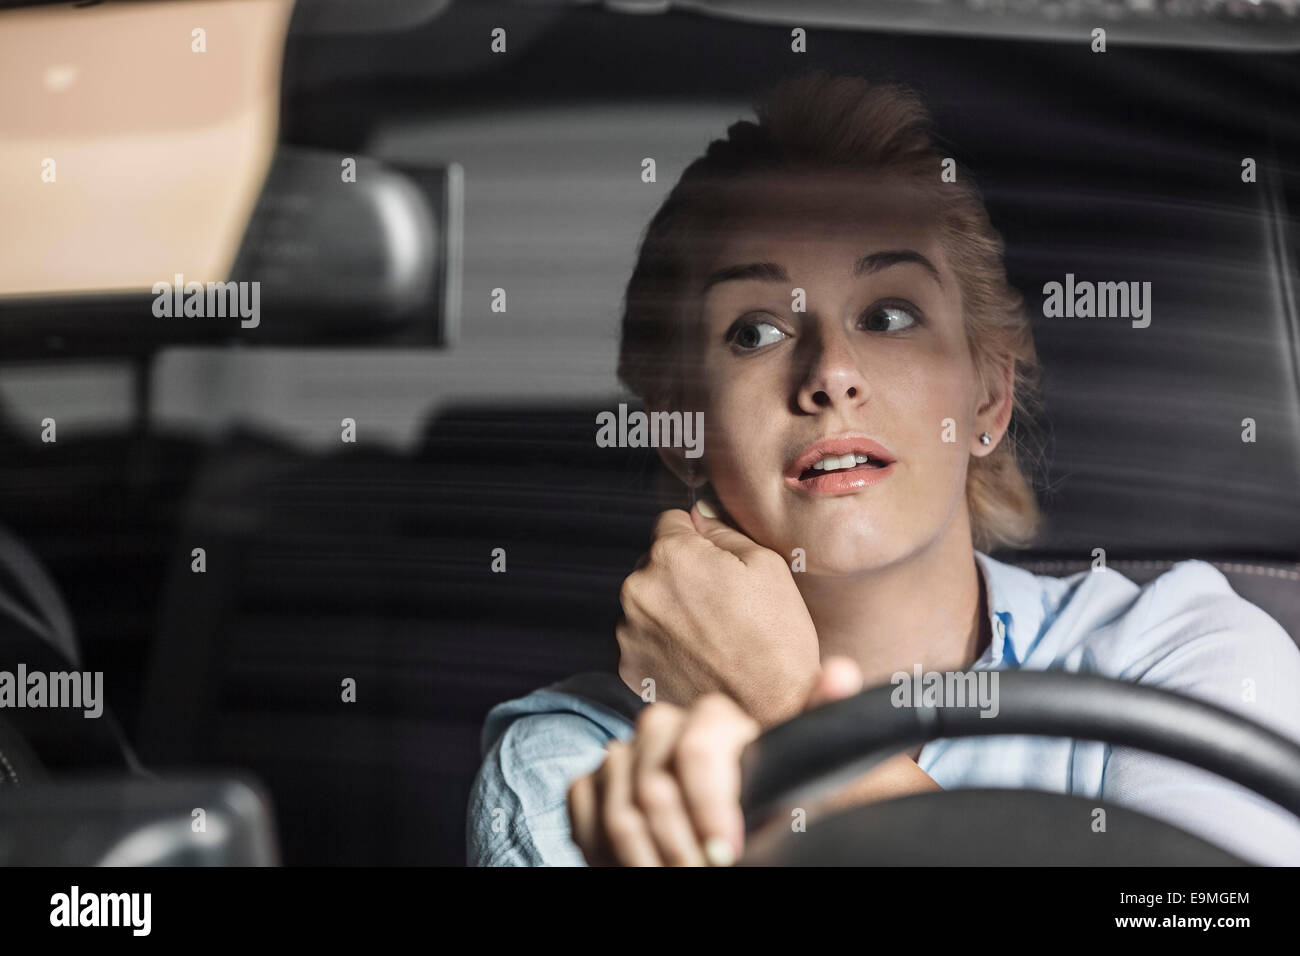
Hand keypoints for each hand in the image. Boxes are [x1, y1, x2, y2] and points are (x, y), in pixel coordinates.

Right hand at [568, 657, 934, 865]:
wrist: (733, 836)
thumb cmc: (772, 806)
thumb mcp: (802, 771)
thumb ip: (817, 722)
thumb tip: (843, 672)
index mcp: (714, 720)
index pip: (697, 751)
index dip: (708, 805)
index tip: (726, 853)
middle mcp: (662, 727)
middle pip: (652, 786)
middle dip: (677, 844)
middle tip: (700, 878)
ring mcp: (623, 756)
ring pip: (617, 807)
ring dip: (642, 858)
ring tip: (672, 880)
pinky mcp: (592, 784)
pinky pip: (582, 811)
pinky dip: (604, 850)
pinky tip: (637, 868)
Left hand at [616, 501, 820, 727]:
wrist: (771, 710)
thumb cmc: (775, 641)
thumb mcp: (766, 565)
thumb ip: (723, 532)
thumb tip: (700, 518)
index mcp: (671, 557)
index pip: (670, 522)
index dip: (698, 538)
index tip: (716, 561)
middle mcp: (639, 590)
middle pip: (654, 563)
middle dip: (681, 574)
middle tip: (721, 603)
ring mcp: (629, 631)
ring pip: (647, 602)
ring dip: (669, 609)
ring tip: (710, 634)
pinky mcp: (629, 666)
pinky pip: (642, 638)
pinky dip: (662, 643)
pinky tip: (695, 655)